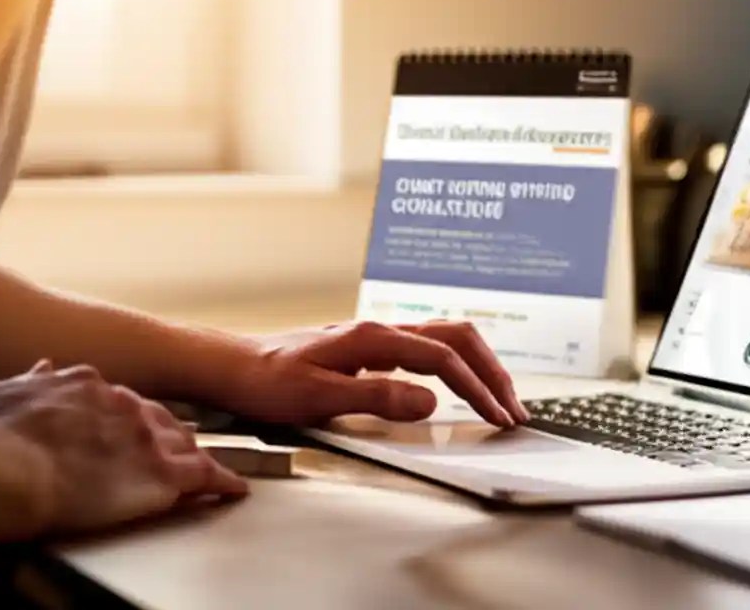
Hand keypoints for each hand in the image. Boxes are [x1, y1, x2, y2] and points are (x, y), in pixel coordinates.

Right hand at [0, 360, 247, 535]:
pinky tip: (233, 489)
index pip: (120, 402)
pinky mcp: (161, 473)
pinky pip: (205, 475)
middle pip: (159, 418)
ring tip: (207, 471)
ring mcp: (147, 436)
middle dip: (166, 434)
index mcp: (87, 385)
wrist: (2, 472)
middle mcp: (124, 403)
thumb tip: (43, 368)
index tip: (128, 429)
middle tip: (170, 451)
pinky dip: (223, 481)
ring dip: (193, 457)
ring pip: (184, 443)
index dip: (127, 420)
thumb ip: (27, 382)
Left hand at [222, 320, 530, 428]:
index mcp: (373, 338)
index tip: (497, 418)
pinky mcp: (374, 348)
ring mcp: (380, 337)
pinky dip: (460, 363)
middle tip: (514, 409)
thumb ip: (375, 396)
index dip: (476, 389)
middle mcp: (382, 330)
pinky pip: (432, 346)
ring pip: (448, 338)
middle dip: (492, 372)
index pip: (443, 359)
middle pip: (458, 338)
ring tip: (501, 396)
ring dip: (480, 365)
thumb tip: (429, 401)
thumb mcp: (317, 396)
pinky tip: (463, 383)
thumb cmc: (267, 381)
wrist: (235, 365)